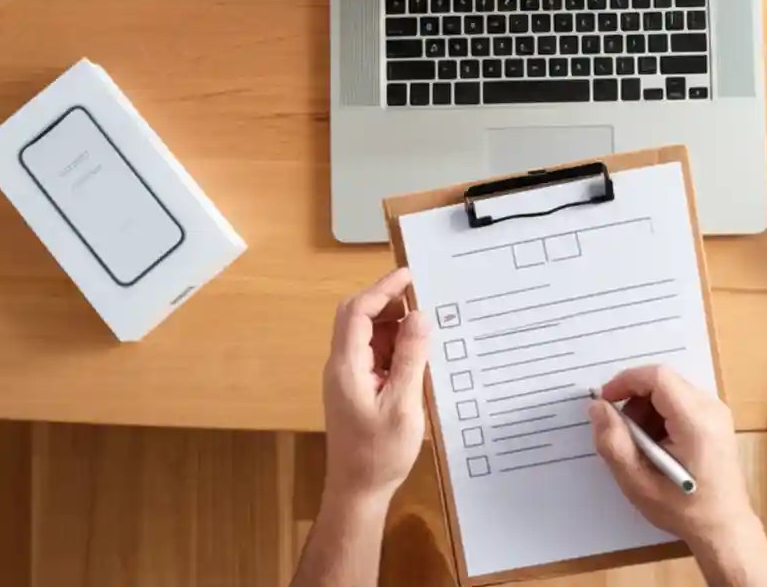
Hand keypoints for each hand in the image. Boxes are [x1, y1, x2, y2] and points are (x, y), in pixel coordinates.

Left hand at [323, 268, 430, 503]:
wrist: (357, 490)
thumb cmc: (380, 453)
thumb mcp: (403, 405)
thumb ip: (411, 358)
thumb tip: (420, 316)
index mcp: (347, 366)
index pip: (357, 312)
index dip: (382, 289)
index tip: (409, 276)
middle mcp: (341, 366)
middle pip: (356, 318)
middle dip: (386, 303)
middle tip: (421, 299)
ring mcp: (346, 377)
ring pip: (366, 335)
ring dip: (393, 327)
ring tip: (425, 330)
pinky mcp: (355, 388)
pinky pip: (372, 355)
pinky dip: (393, 347)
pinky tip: (416, 355)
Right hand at [588, 365, 757, 547]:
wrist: (723, 527)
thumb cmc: (682, 509)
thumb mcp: (638, 482)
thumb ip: (613, 441)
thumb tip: (597, 407)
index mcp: (695, 421)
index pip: (658, 377)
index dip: (626, 381)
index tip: (605, 401)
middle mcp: (711, 408)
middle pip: (663, 381)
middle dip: (635, 399)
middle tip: (623, 432)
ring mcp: (717, 412)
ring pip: (670, 390)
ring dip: (646, 409)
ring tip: (641, 445)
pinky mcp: (716, 419)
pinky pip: (681, 400)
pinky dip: (660, 414)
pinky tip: (657, 445)